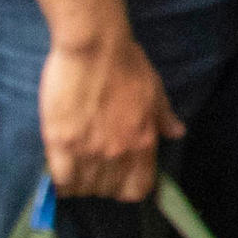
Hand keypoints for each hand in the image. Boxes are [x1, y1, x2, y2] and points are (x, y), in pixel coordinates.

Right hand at [39, 25, 180, 201]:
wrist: (95, 46)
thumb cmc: (126, 63)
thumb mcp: (155, 90)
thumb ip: (165, 117)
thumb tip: (177, 133)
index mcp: (144, 141)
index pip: (138, 189)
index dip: (127, 188)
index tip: (117, 178)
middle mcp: (118, 153)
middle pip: (107, 191)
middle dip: (100, 184)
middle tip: (91, 167)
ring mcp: (89, 150)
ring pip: (83, 189)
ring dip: (79, 183)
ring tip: (74, 167)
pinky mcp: (61, 143)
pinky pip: (61, 181)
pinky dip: (60, 181)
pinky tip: (59, 168)